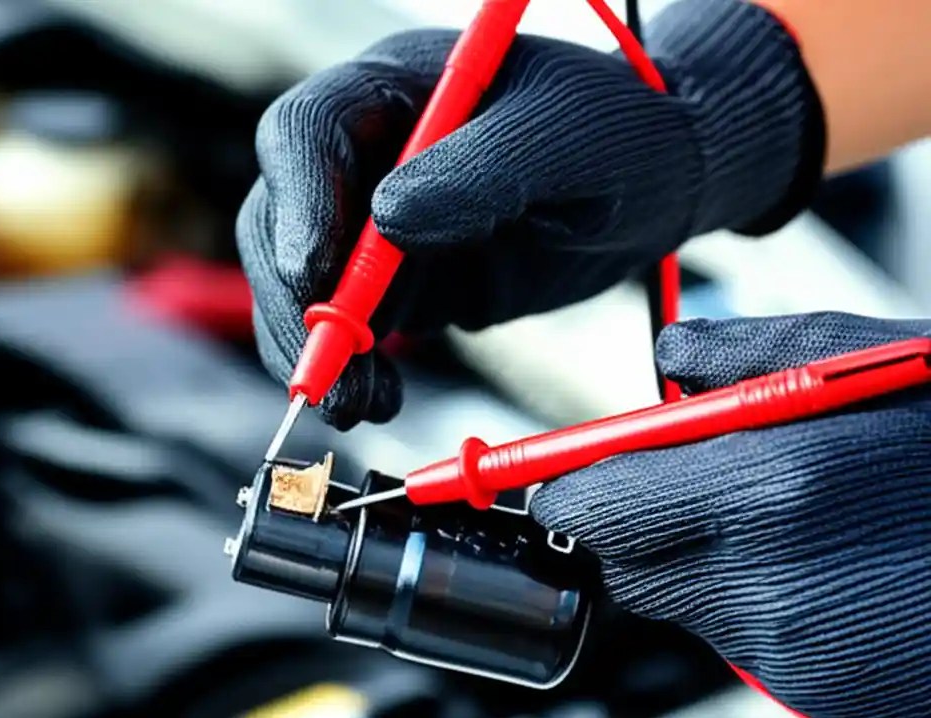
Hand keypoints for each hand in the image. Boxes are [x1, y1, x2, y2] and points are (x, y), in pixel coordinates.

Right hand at [236, 0, 823, 429]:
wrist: (662, 183)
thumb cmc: (623, 134)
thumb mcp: (567, 137)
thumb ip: (483, 170)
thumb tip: (391, 219)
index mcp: (395, 89)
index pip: (306, 132)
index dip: (296, 202)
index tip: (314, 275)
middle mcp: (367, 153)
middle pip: (280, 220)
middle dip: (295, 303)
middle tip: (327, 375)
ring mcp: (373, 220)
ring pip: (302, 286)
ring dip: (318, 352)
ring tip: (361, 404)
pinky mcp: (396, 281)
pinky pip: (348, 330)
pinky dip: (350, 371)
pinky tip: (378, 400)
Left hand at [530, 312, 930, 717]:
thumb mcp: (868, 360)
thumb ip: (746, 357)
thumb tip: (669, 358)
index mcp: (770, 488)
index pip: (594, 509)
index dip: (569, 489)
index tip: (563, 476)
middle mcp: (771, 583)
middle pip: (623, 568)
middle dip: (637, 526)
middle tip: (692, 487)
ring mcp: (800, 653)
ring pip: (680, 605)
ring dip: (701, 564)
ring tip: (792, 521)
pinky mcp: (827, 693)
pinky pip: (742, 642)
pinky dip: (758, 605)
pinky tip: (828, 569)